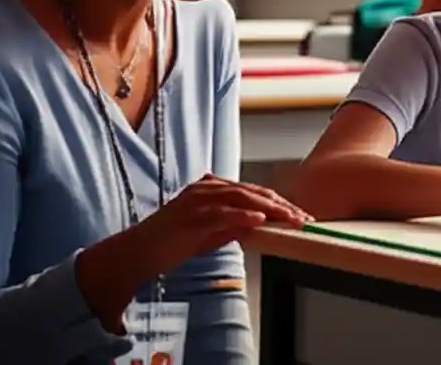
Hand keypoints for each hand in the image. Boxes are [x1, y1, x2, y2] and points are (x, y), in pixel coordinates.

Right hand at [137, 173, 310, 273]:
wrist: (138, 252)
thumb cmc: (171, 243)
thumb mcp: (209, 233)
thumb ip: (233, 226)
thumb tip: (260, 226)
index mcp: (210, 188)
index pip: (251, 191)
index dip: (277, 201)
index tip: (297, 213)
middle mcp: (205, 189)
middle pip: (251, 191)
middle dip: (280, 203)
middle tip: (302, 216)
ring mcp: (197, 200)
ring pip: (241, 198)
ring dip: (270, 208)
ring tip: (290, 217)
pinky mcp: (191, 216)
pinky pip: (222, 212)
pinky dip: (243, 214)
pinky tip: (261, 218)